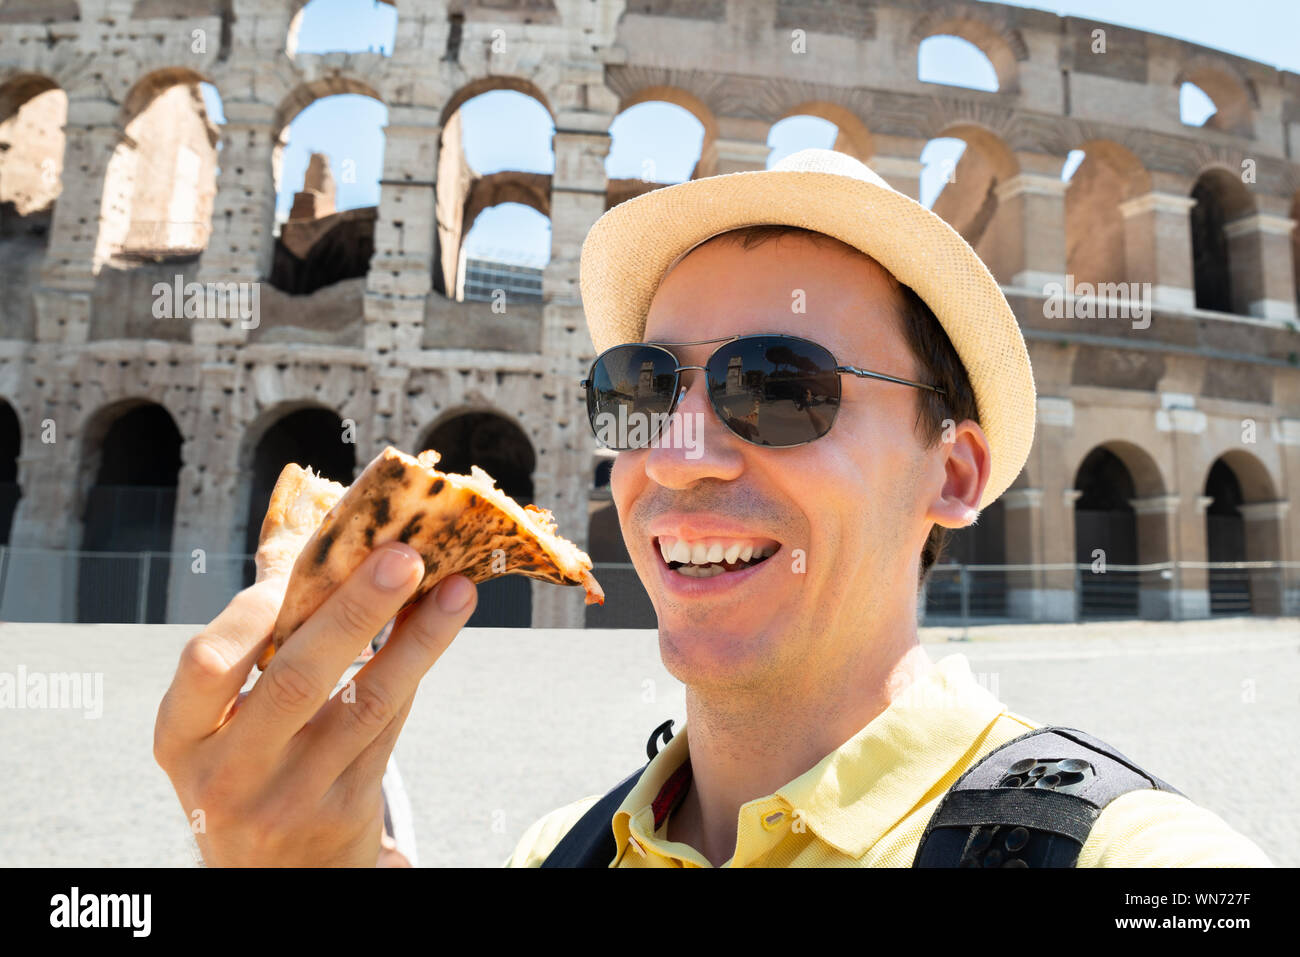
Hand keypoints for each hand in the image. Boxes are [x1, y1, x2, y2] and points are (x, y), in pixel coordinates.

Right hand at [154, 544, 476, 866]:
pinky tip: (440, 628)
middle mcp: (229, 773)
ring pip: (365, 704)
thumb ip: (254, 641)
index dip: (261, 605)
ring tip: (456, 590)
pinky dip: (414, 673)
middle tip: (405, 556)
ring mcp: (290, 799)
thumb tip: (300, 538)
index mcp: (181, 736)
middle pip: (297, 679)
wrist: (272, 878)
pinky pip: (388, 730)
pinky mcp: (345, 812)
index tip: (311, 555)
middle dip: (356, 611)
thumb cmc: (245, 766)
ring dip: (416, 641)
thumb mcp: (218, 721)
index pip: (210, 661)